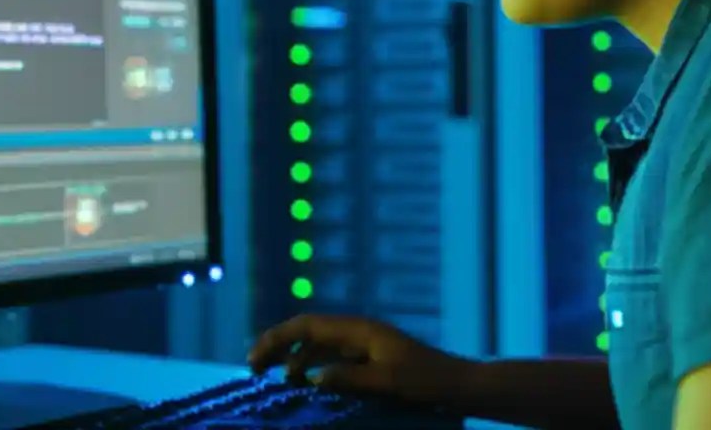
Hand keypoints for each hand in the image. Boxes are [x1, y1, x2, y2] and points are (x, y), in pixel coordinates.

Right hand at [246, 314, 474, 405]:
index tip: (255, 360)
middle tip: (253, 369)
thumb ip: (349, 379)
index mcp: (359, 329)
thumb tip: (312, 377)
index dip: (276, 339)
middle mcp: (357, 332)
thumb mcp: (386, 383)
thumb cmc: (426, 382)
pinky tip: (306, 384)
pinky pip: (332, 358)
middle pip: (307, 332)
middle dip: (278, 346)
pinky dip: (313, 368)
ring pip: (318, 346)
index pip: (306, 325)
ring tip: (275, 380)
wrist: (457, 386)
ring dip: (294, 358)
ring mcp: (363, 345)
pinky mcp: (369, 360)